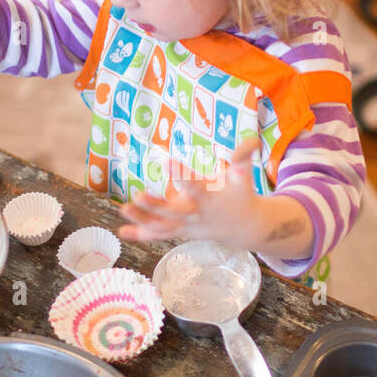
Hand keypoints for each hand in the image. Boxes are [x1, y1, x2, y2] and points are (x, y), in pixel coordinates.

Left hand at [118, 138, 263, 244]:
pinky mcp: (181, 232)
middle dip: (155, 206)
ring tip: (124, 210)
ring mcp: (187, 226)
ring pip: (163, 226)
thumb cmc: (241, 195)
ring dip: (142, 221)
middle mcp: (196, 215)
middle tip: (138, 195)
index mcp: (209, 199)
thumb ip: (244, 158)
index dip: (181, 175)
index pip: (194, 187)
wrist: (246, 227)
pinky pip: (160, 235)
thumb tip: (253, 141)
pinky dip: (142, 235)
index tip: (166, 161)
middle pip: (174, 213)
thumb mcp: (243, 177)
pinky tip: (123, 232)